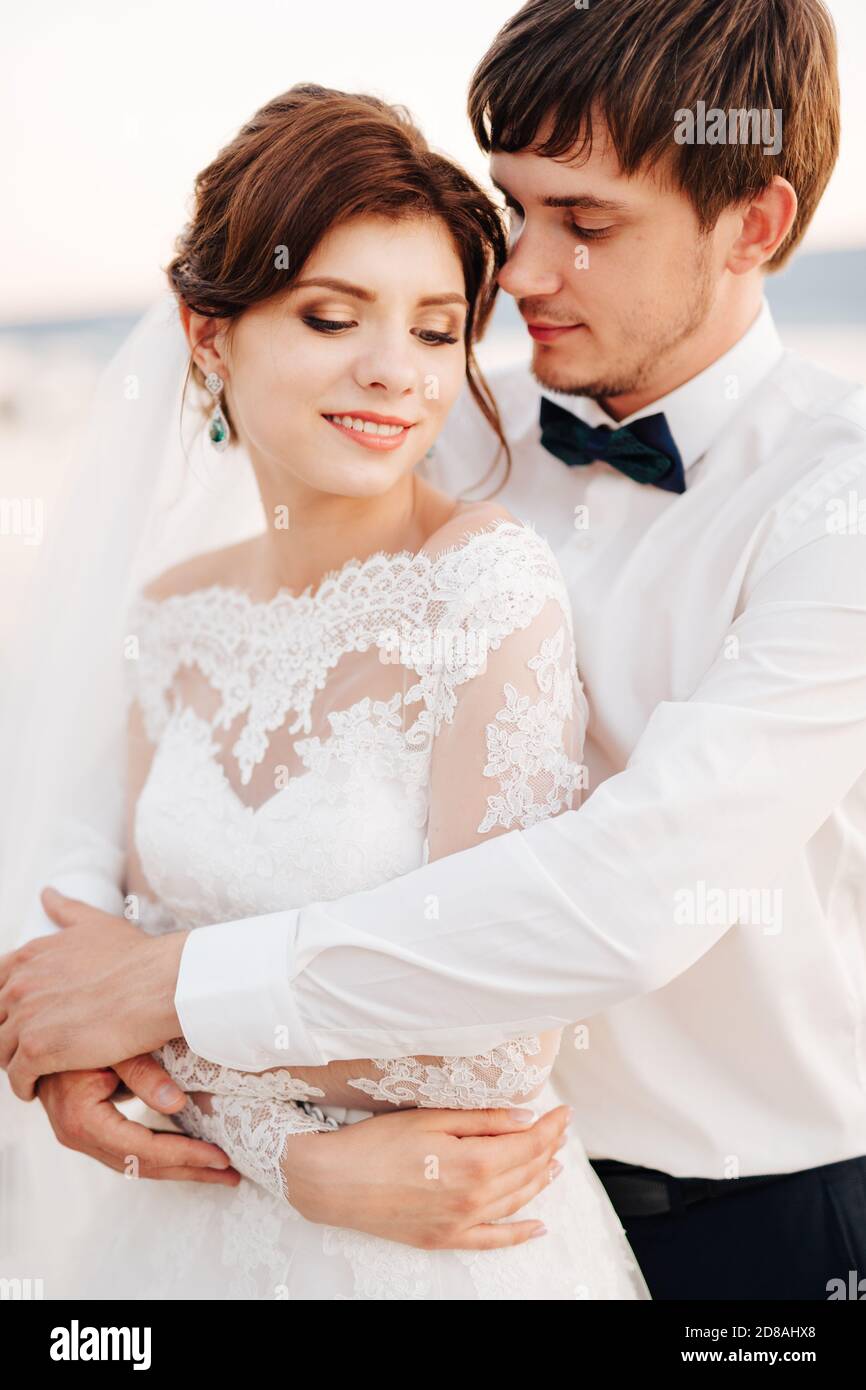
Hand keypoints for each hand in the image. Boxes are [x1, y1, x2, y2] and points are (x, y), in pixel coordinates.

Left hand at [0, 887, 186, 1099]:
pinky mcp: (36, 1050)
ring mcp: (25, 1017)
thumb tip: (47, 894)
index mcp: (30, 955)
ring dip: (14, 1063)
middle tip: (34, 1046)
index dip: (7, 1005)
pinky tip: (38, 1088)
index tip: (24, 1017)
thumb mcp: (95, 924)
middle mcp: (20, 984)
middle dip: (9, 1034)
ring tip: (36, 1070)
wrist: (160, 984)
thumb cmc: (135, 956)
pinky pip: (16, 1078)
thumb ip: (66, 910)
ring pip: (1, 1051)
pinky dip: (24, 1086)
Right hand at [36, 1053, 240, 1185]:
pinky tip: (189, 1154)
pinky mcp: (90, 1133)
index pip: (142, 1149)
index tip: (221, 1157)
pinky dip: (162, 1156)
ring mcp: (81, 1138)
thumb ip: (143, 1073)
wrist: (44, 1034)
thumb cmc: (81, 1031)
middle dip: (189, 1170)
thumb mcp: (115, 1046)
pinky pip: (130, 1153)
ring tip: (217, 1170)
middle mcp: (78, 1136)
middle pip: (141, 1165)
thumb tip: (177, 1103)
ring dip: (179, 1167)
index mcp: (82, 1119)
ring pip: (136, 1165)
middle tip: (230, 1174)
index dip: (184, 1154)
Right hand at [282, 1102, 571, 1248]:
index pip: (527, 1144)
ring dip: (539, 1181)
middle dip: (548, 1148)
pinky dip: (519, 1234)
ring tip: (555, 1164)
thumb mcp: (431, 1118)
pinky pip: (492, 1240)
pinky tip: (538, 1227)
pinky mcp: (444, 1239)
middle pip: (525, 1171)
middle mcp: (473, 1199)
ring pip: (515, 1202)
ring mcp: (459, 1224)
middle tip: (560, 1130)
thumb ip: (482, 1120)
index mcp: (473, 1163)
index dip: (550, 1127)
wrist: (333, 1182)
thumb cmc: (377, 1142)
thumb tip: (526, 1118)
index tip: (564, 1111)